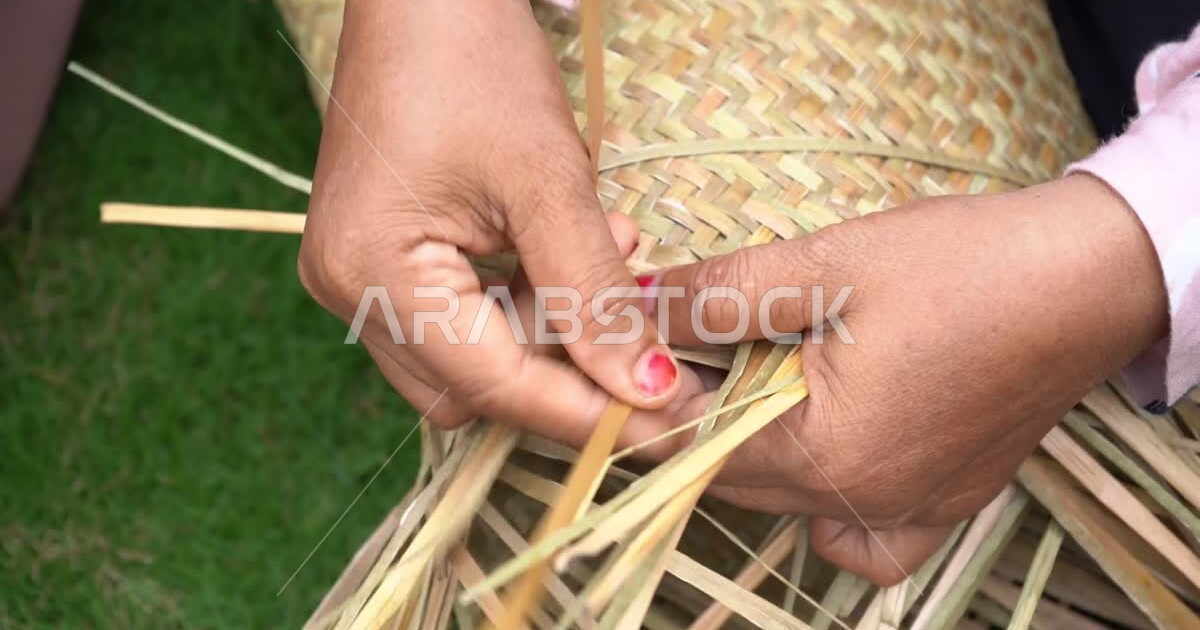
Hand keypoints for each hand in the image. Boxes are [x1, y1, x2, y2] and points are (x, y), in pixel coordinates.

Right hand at [297, 0, 684, 443]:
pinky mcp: (379, 260)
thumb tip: (646, 391)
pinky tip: (568, 255)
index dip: (587, 411)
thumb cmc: (473, 59)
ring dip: (550, 336)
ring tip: (611, 259)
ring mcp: (356, 277)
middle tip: (646, 336)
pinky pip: (459, 320)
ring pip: (470, 363)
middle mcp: (348, 290)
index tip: (671, 425)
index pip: (493, 383)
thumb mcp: (547, 179)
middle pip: (475, 388)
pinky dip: (523, 307)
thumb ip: (592, 295)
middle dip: (568, 372)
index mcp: (371, 271)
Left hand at [641, 174, 1167, 583]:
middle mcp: (861, 503)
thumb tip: (629, 309)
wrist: (1088, 277)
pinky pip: (859, 535)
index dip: (643, 400)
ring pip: (786, 502)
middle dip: (691, 418)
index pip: (690, 448)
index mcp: (823, 453)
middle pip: (732, 479)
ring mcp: (910, 511)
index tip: (620, 353)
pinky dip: (824, 503)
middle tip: (681, 350)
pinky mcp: (945, 502)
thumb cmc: (959, 266)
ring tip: (747, 380)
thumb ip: (716, 296)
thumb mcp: (825, 264)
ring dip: (746, 449)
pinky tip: (820, 444)